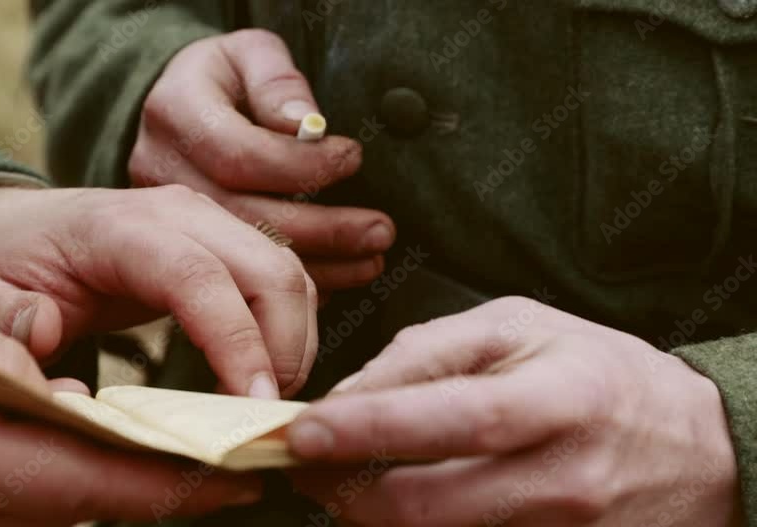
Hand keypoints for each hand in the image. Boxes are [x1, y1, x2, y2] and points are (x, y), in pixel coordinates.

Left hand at [0, 184, 316, 397]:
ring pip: (289, 272)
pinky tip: (265, 373)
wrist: (16, 226)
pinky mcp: (224, 239)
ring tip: (264, 402)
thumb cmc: (1, 263)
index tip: (252, 404)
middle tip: (264, 417)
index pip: (199, 276)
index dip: (237, 340)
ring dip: (294, 340)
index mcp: (119, 228)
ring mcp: (209, 220)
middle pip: (268, 268)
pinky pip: (282, 277)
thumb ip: (1, 316)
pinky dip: (289, 327)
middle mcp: (178, 212)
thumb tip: (45, 332)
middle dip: (285, 347)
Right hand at [0, 287, 259, 525]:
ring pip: (68, 519)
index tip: (245, 470)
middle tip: (243, 465)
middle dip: (174, 493)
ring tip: (198, 460)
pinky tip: (114, 464)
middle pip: (94, 513)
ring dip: (135, 496)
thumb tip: (74, 402)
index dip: (180, 480)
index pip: (95, 479)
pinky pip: (29, 516)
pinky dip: (84, 494)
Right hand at [128, 29, 395, 291]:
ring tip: (372, 259)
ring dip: (317, 264)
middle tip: (380, 230)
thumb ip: (276, 81)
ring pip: (243, 256)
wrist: (177, 110)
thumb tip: (306, 124)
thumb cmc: (227, 79)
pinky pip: (242, 276)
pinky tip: (340, 278)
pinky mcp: (183, 243)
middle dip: (321, 228)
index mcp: (175, 112)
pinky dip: (295, 281)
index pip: (240, 153)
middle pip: (243, 213)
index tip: (353, 158)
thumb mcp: (248, 54)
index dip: (303, 165)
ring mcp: (165, 212)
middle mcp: (161, 167)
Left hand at [286, 297, 741, 525]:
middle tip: (301, 464)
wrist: (695, 449)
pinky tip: (395, 499)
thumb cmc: (596, 373)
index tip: (301, 431)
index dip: (371, 429)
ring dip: (367, 514)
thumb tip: (348, 397)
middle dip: (344, 492)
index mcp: (559, 399)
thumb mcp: (520, 328)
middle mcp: (563, 478)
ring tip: (341, 478)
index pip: (455, 419)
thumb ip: (429, 351)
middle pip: (429, 505)